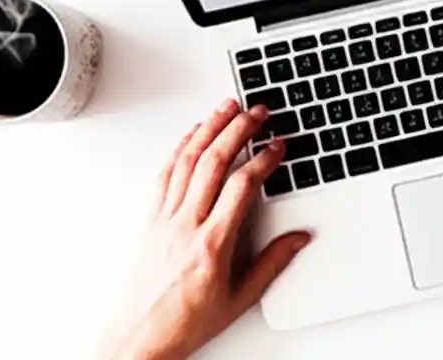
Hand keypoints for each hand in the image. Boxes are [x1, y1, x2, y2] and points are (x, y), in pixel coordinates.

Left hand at [97, 100, 309, 359]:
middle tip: (257, 112)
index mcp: (213, 245)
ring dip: (208, 129)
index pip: (241, 187)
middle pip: (213, 163)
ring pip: (187, 162)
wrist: (143, 335)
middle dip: (237, 131)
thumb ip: (273, 263)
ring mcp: (165, 220)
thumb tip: (299, 238)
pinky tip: (192, 134)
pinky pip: (165, 175)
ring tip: (226, 108)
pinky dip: (180, 148)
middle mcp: (186, 226)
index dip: (263, 160)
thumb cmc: (188, 320)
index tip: (278, 146)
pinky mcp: (151, 220)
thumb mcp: (241, 297)